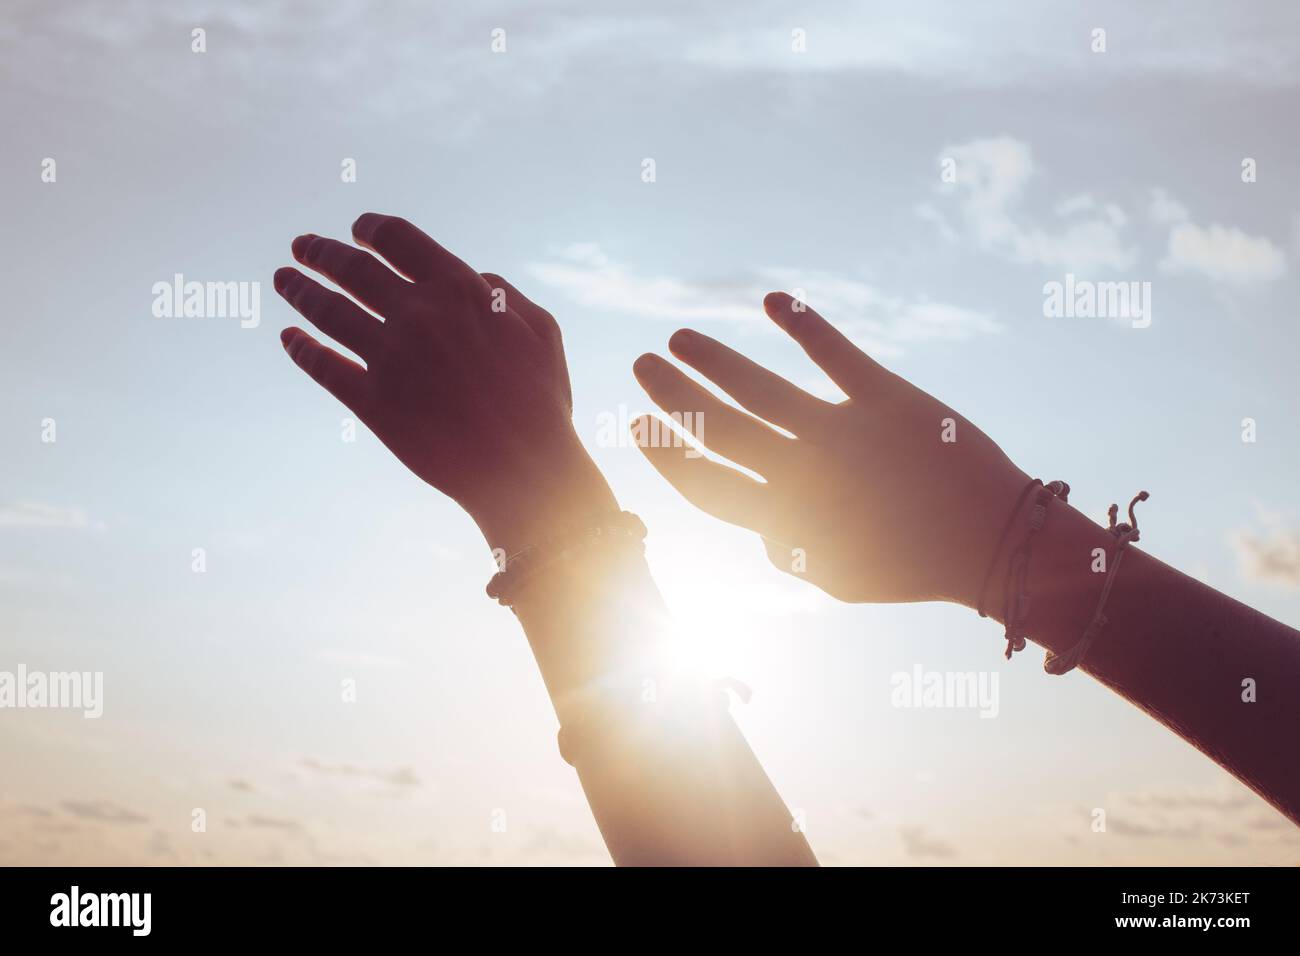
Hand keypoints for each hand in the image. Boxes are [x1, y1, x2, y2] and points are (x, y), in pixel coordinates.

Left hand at [274, 213, 615, 552]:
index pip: (397, 238)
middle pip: (352, 268)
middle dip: (321, 252)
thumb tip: (473, 275)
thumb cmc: (539, 400)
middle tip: (302, 246)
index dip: (369, 228)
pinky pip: (323, 367)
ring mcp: (390, 359)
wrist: (523, 469)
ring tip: (284, 279)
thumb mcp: (541, 330)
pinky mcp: (372, 404)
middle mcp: (418, 315)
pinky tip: (290, 338)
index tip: (355, 230)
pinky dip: (300, 349)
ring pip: (328, 312)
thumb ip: (504, 291)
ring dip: (300, 291)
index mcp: (459, 289)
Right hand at [632, 293, 1028, 605]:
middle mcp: (805, 475)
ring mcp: (842, 433)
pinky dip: (801, 323)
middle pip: (717, 429)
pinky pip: (833, 352)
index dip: (664, 455)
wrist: (997, 545)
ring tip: (678, 338)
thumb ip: (785, 551)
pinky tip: (771, 300)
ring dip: (709, 359)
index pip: (705, 484)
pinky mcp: (886, 398)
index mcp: (788, 522)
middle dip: (669, 395)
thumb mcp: (838, 577)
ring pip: (757, 388)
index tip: (636, 426)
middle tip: (639, 365)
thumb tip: (757, 524)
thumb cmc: (912, 566)